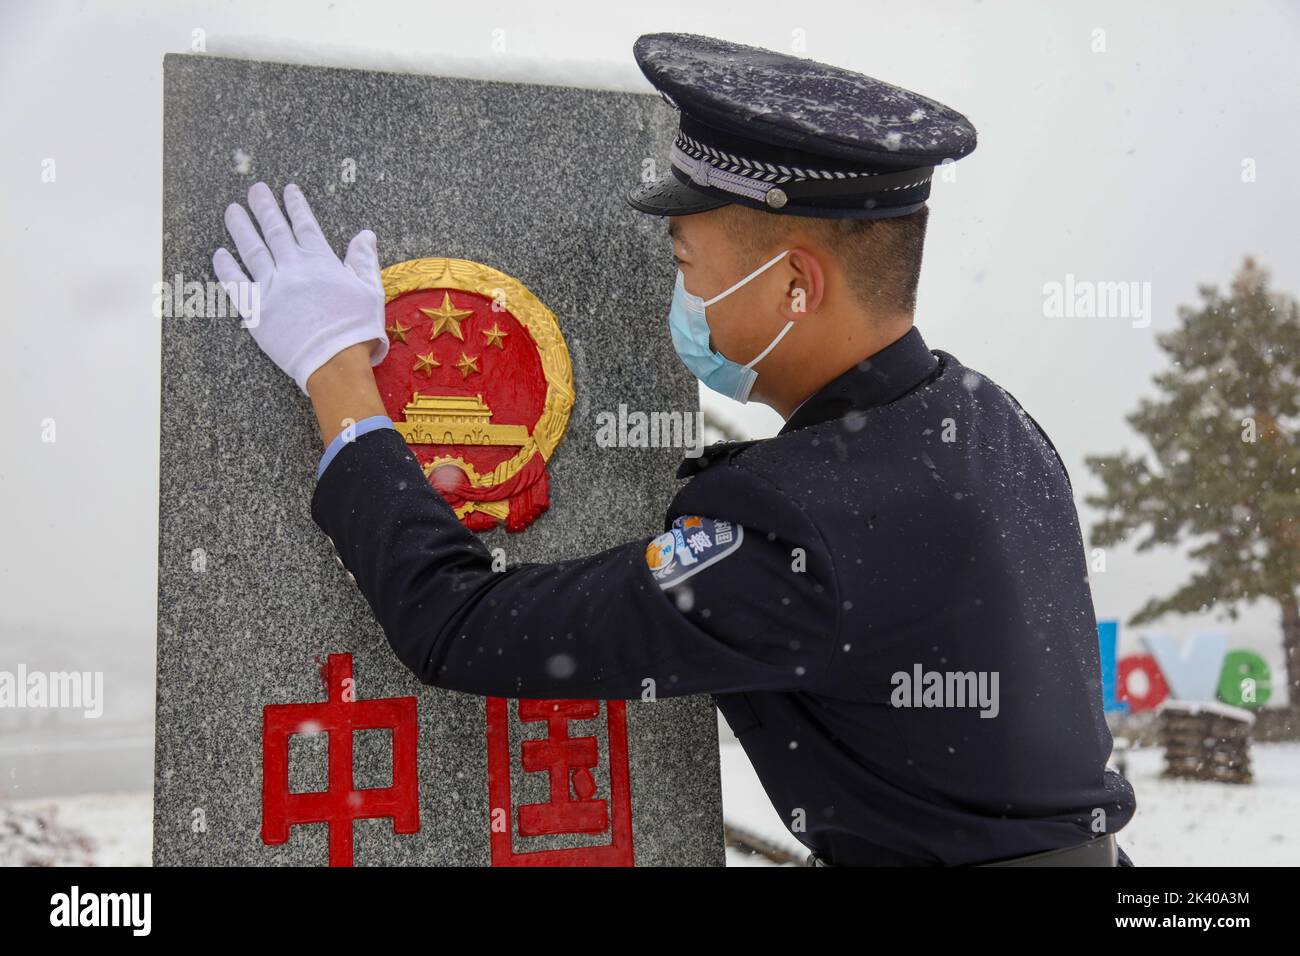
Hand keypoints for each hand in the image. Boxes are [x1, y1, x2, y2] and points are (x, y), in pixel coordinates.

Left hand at [212, 182, 388, 393]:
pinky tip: (219, 253)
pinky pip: (235, 283)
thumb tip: (365, 234)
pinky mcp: (256, 309)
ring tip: (232, 210)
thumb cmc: (356, 330)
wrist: (334, 362)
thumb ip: (364, 260)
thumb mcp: (370, 291)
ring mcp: (271, 287)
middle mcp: (293, 268)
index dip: (296, 205)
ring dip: (241, 227)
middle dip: (264, 207)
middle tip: (255, 190)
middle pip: (275, 230)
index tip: (288, 190)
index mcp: (320, 262)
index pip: (305, 225)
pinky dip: (225, 266)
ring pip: (252, 249)